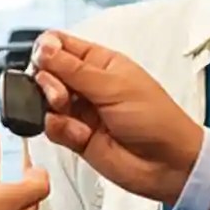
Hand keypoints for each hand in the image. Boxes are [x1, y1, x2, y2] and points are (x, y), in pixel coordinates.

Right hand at [30, 30, 203, 205]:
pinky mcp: (75, 135)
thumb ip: (73, 68)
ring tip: (69, 113)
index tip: (43, 59)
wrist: (166, 164)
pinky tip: (81, 134)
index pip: (60, 45)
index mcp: (100, 62)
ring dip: (52, 107)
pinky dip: (60, 129)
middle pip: (46, 72)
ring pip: (43, 100)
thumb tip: (43, 48)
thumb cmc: (156, 119)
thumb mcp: (114, 85)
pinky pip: (51, 126)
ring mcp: (80, 110)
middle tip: (62, 94)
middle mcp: (87, 84)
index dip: (46, 49)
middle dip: (47, 81)